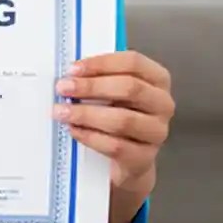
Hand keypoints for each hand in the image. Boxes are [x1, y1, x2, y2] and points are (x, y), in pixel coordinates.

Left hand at [54, 50, 174, 222]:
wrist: (124, 161)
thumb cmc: (110, 115)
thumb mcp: (106, 92)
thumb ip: (95, 76)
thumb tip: (60, 61)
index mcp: (156, 79)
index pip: (134, 61)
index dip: (102, 62)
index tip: (73, 65)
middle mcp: (162, 105)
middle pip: (129, 89)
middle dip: (91, 86)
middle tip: (61, 87)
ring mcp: (157, 133)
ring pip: (123, 118)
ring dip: (86, 113)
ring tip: (60, 111)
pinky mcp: (144, 159)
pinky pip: (117, 146)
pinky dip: (91, 136)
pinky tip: (73, 132)